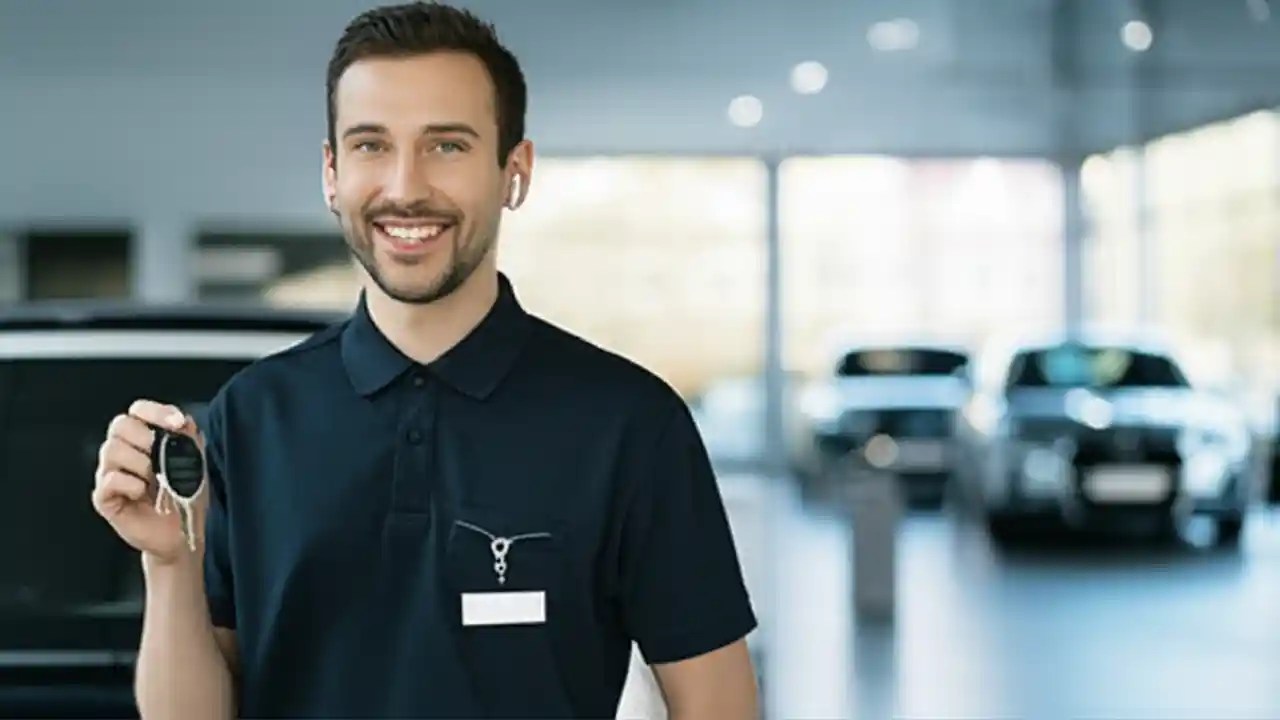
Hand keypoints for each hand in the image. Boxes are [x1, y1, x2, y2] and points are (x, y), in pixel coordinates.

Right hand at [91, 399, 209, 565]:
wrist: (182, 532)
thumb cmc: (185, 494)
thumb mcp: (194, 461)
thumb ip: (188, 437)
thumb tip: (182, 420)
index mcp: (143, 438)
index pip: (138, 410)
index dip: (156, 412)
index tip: (178, 423)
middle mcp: (123, 451)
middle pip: (120, 425)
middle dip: (146, 438)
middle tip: (164, 457)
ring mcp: (110, 473)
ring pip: (111, 450)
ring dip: (140, 463)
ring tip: (156, 479)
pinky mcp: (105, 497)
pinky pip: (108, 480)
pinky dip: (129, 483)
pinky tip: (143, 492)